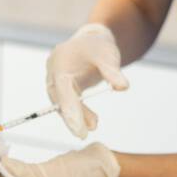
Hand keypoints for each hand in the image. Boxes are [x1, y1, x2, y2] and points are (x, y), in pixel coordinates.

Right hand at [46, 22, 130, 138]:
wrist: (91, 42)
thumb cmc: (98, 46)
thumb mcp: (108, 54)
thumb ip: (113, 71)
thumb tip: (123, 87)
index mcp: (60, 62)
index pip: (62, 88)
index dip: (69, 108)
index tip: (77, 125)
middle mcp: (53, 73)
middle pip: (59, 100)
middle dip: (70, 118)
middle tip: (82, 134)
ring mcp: (55, 82)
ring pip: (62, 105)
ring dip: (76, 118)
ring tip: (93, 127)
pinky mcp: (62, 90)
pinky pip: (68, 105)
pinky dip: (79, 114)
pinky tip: (92, 122)